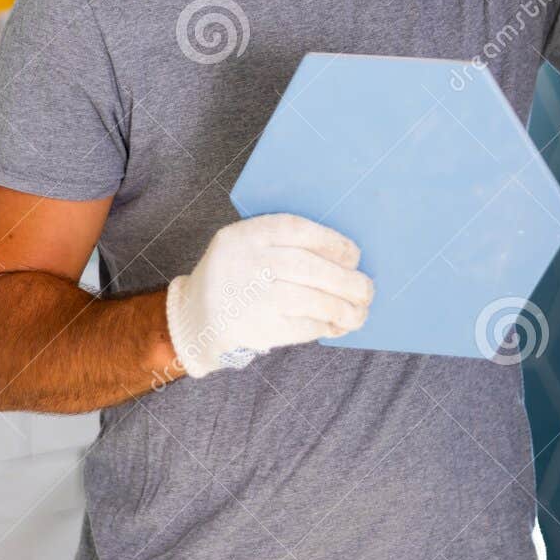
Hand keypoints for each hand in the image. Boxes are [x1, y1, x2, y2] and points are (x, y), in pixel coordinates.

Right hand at [165, 212, 373, 377]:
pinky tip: (338, 326)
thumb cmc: (233, 278)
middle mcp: (246, 263)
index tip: (354, 255)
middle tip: (367, 288)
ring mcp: (250, 298)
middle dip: (345, 280)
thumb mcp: (245, 248)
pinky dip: (326, 326)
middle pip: (308, 267)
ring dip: (343, 308)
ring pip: (311, 299)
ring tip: (360, 312)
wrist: (193, 320)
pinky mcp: (257, 329)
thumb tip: (343, 258)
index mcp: (244, 235)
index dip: (331, 242)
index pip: (296, 230)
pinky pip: (302, 326)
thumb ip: (282, 245)